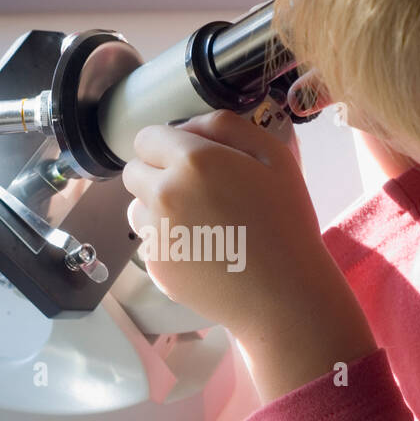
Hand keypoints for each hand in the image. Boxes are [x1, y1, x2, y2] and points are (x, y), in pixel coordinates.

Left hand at [122, 110, 376, 399]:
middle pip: (133, 172)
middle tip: (196, 192)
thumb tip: (187, 126)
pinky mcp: (155, 267)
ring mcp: (156, 234)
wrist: (284, 295)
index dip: (165, 145)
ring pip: (136, 208)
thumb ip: (226, 126)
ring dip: (156, 209)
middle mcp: (164, 194)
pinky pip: (149, 242)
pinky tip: (203, 251)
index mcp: (193, 161)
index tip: (186, 158)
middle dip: (156, 174)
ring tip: (199, 223)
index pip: (145, 138)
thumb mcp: (274, 156)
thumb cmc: (286, 223)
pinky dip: (168, 243)